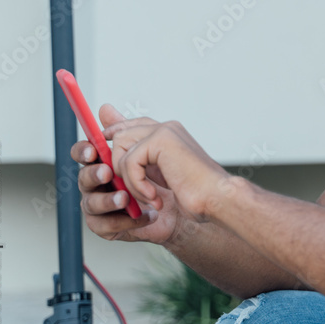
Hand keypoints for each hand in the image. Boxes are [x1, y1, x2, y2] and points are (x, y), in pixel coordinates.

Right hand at [72, 104, 177, 243]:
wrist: (191, 204)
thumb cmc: (167, 176)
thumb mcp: (151, 147)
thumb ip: (126, 130)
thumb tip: (105, 108)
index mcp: (105, 161)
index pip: (85, 153)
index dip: (83, 151)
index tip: (94, 150)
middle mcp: (100, 183)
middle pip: (83, 177)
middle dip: (93, 175)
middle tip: (108, 174)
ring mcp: (103, 206)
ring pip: (90, 203)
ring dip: (108, 200)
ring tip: (127, 199)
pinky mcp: (111, 227)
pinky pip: (105, 226)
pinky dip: (127, 221)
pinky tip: (147, 215)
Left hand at [103, 110, 231, 222]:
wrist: (217, 199)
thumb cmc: (197, 192)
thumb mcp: (161, 175)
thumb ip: (142, 161)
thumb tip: (122, 154)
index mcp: (170, 134)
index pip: (133, 125)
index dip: (116, 136)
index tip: (108, 151)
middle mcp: (167, 128)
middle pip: (120, 134)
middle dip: (117, 164)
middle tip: (132, 189)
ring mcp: (164, 131)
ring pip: (121, 148)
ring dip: (129, 180)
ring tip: (149, 196)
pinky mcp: (161, 140)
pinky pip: (129, 161)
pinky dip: (137, 185)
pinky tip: (155, 196)